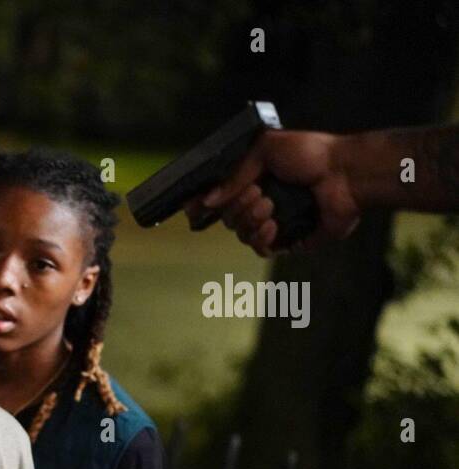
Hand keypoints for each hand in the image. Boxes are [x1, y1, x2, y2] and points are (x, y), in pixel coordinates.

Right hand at [185, 130, 361, 256]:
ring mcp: (274, 222)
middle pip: (227, 218)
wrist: (346, 174)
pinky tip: (273, 226)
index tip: (191, 208)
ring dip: (251, 221)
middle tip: (260, 194)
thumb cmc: (312, 154)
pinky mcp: (289, 240)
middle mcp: (261, 202)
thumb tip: (207, 200)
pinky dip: (262, 240)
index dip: (203, 204)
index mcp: (253, 180)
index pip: (219, 197)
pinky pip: (261, 249)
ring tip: (270, 207)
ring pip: (241, 234)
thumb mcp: (266, 150)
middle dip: (238, 207)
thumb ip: (236, 173)